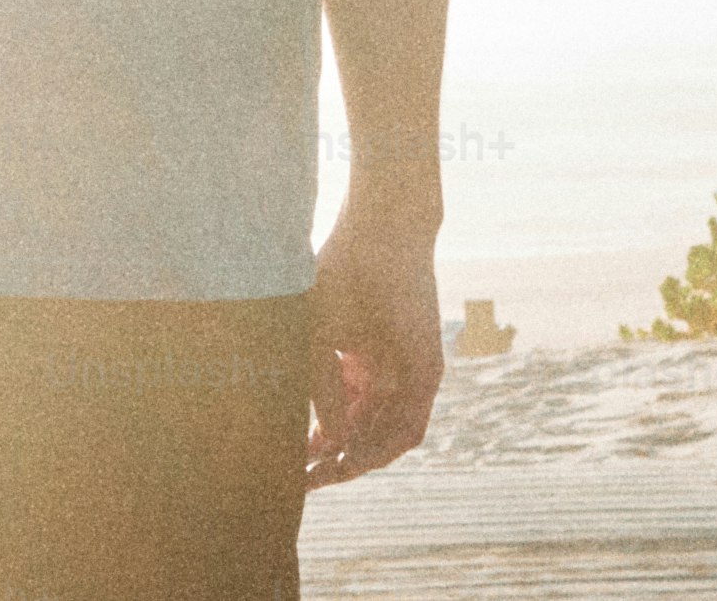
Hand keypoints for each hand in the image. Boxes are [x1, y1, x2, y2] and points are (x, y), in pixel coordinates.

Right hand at [301, 200, 442, 485]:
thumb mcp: (316, 339)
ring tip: (325, 475)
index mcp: (356, 366)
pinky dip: (384, 446)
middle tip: (304, 482)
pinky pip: (410, 425)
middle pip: (362, 436)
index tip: (289, 467)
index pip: (338, 421)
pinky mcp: (427, 372)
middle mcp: (382, 377)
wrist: (380, 234)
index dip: (315, 447)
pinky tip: (355, 457)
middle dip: (333, 463)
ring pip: (386, 438)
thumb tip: (328, 442)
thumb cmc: (340, 275)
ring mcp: (407, 376)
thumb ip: (320, 390)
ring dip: (358, 461)